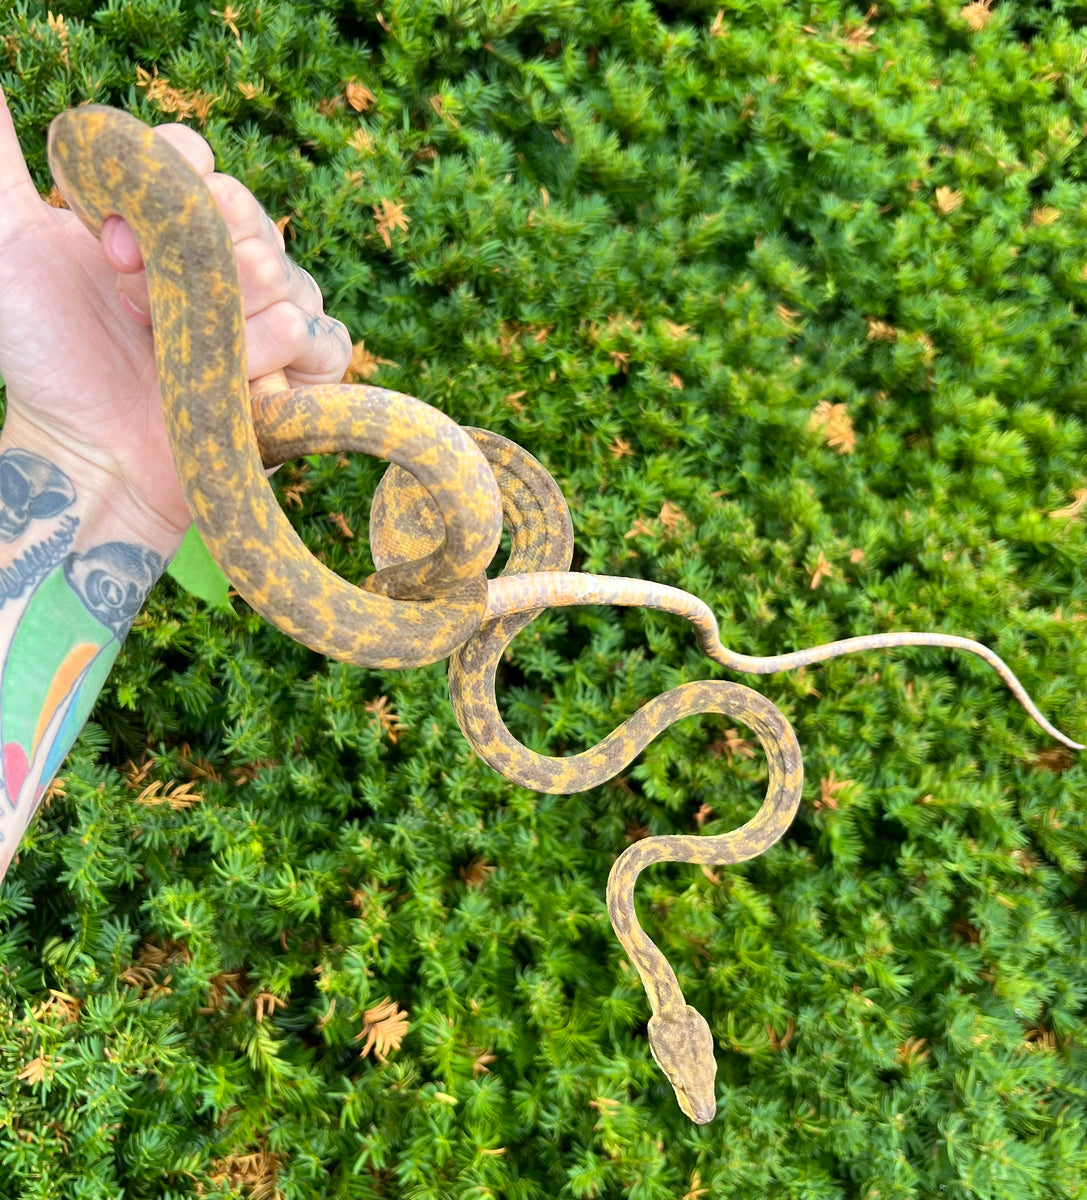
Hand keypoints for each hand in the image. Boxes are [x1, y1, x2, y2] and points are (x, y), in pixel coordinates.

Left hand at [0, 89, 351, 553]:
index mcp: (171, 218)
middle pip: (253, 213)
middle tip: (136, 306)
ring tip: (179, 359)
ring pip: (289, 281)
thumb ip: (0, 163)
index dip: (164, 187)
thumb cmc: (47, 358)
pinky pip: (324, 341)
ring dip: (229, 327)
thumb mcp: (12, 249)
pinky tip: (237, 387)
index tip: (112, 242)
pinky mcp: (305, 373)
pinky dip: (281, 364)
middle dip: (195, 265)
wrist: (88, 453)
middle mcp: (228, 258)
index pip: (195, 155)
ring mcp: (273, 315)